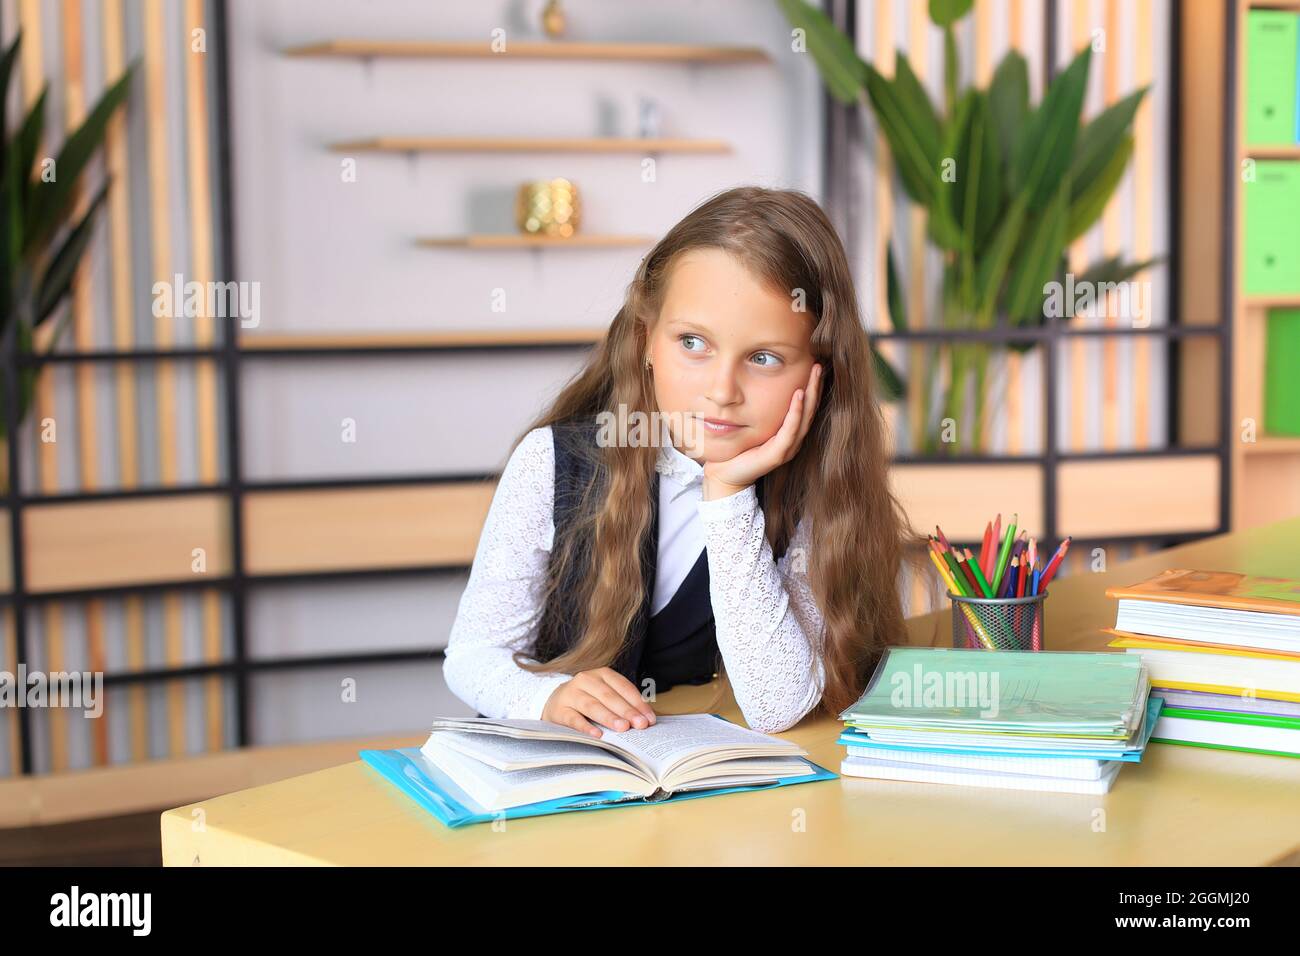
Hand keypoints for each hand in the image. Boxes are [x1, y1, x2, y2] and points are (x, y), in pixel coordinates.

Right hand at [541, 667, 656, 737]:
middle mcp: (586, 680)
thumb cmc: (588, 699)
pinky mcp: (560, 710)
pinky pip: (574, 719)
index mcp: (602, 674)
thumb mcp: (605, 694)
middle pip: (609, 696)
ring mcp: (571, 694)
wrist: (556, 700)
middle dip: (627, 711)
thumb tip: (646, 720)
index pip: (623, 687)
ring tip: (623, 728)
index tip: (650, 719)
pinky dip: (586, 727)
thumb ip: (623, 703)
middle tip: (640, 725)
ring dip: (609, 717)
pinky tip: (597, 735)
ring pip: (592, 706)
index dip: (638, 702)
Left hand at [701, 363, 822, 499]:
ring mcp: (787, 448)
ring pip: (804, 418)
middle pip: (810, 410)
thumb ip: (757, 407)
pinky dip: (796, 413)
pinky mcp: (778, 455)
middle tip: (818, 365)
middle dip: (815, 386)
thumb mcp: (749, 423)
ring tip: (814, 375)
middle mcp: (791, 440)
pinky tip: (798, 396)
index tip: (813, 365)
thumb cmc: (735, 448)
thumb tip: (753, 381)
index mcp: (787, 433)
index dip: (811, 387)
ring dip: (810, 395)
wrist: (723, 474)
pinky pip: (790, 431)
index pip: (805, 407)